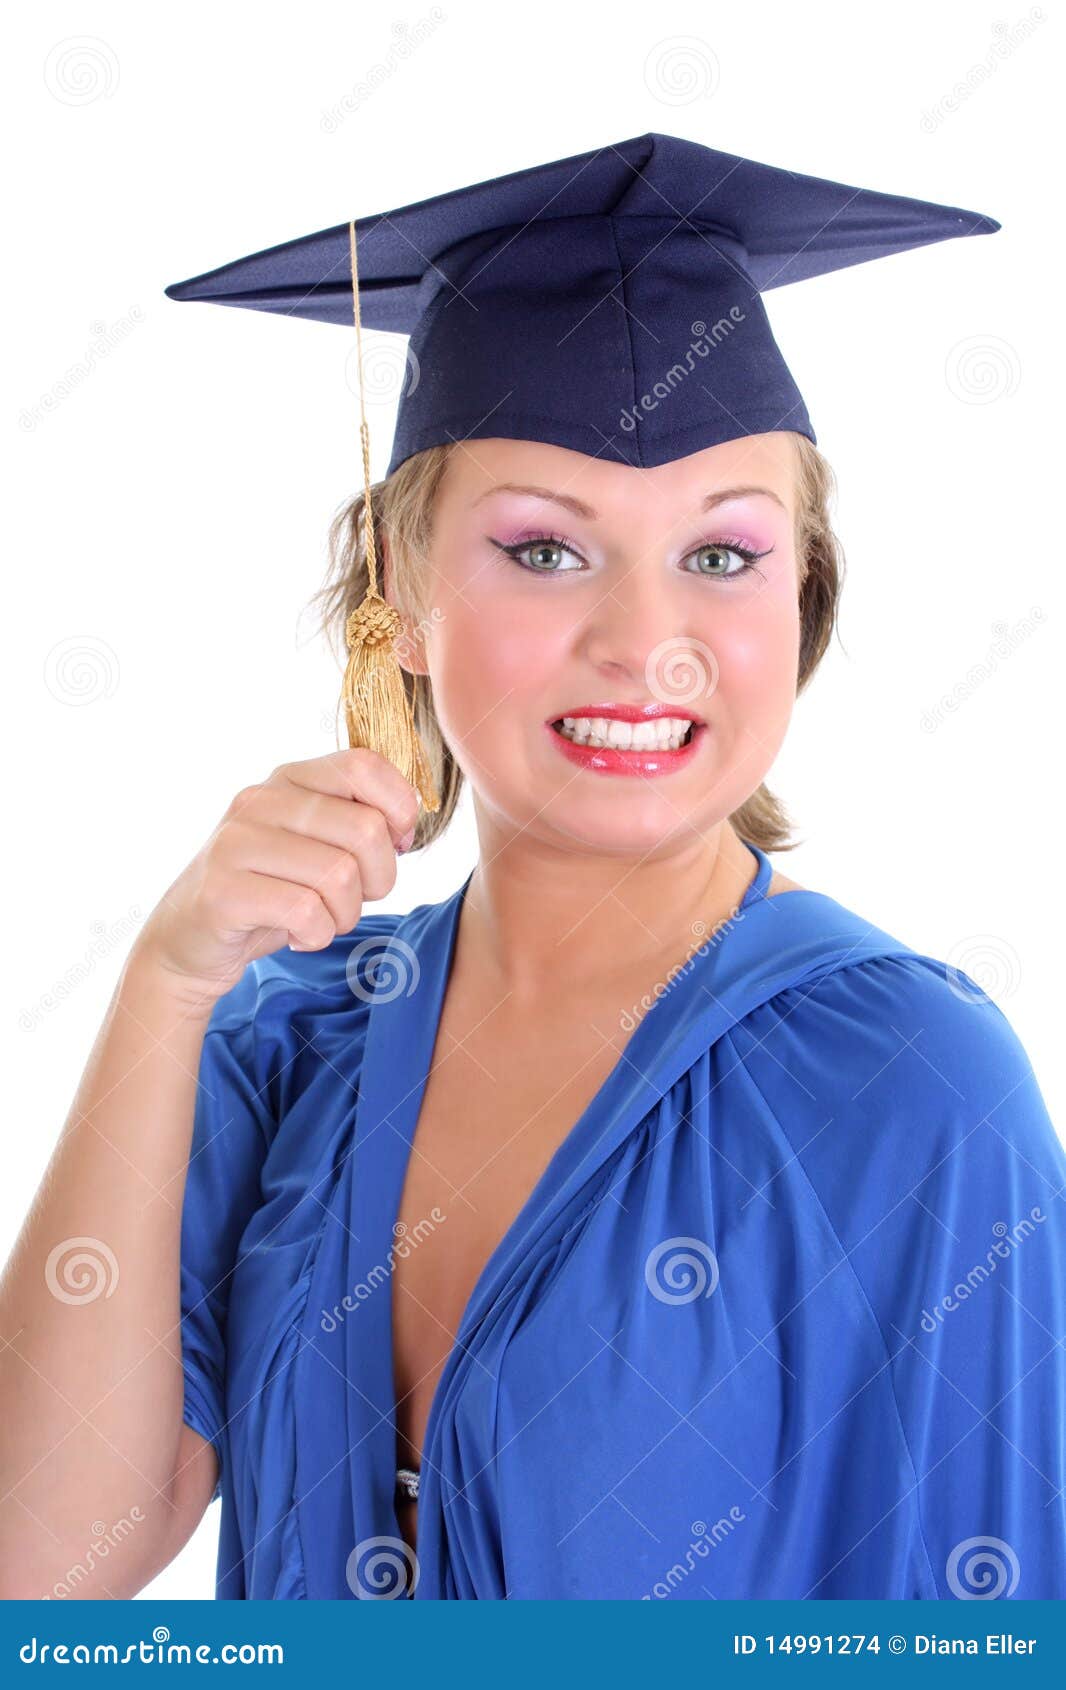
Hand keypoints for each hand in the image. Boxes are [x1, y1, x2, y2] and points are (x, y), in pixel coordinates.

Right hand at [134, 748, 418, 1002]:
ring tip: (321, 919)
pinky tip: (298, 935)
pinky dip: (317, 935)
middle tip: (353, 898)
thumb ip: (357, 821)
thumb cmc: (270, 892)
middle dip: (379, 878)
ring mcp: (236, 842)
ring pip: (340, 876)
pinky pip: (306, 911)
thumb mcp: (314, 844)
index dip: (399, 809)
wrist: (190, 939)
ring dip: (345, 914)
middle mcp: (260, 800)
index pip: (365, 766)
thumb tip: (406, 825)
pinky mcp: (223, 890)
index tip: (393, 845)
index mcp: (290, 778)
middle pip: (366, 829)